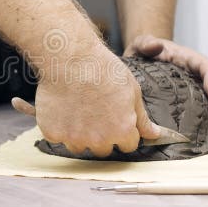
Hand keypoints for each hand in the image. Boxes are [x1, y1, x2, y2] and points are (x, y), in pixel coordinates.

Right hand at [19, 45, 161, 156]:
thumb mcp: (132, 90)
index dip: (124, 130)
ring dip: (80, 134)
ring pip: (80, 146)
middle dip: (102, 135)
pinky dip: (59, 127)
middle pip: (104, 149)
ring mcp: (74, 138)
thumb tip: (155, 135)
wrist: (70, 58)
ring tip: (78, 109)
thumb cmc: (103, 69)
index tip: (116, 117)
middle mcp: (99, 140)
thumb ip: (142, 118)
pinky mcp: (52, 133)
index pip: (128, 145)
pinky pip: (58, 137)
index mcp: (122, 131)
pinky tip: (63, 107)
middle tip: (95, 111)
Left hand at [125, 35, 207, 131]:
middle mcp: (195, 71)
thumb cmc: (143, 49)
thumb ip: (146, 43)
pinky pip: (205, 105)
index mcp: (187, 58)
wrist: (141, 57)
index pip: (204, 66)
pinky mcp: (190, 95)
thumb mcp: (141, 43)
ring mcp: (194, 84)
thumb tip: (156, 46)